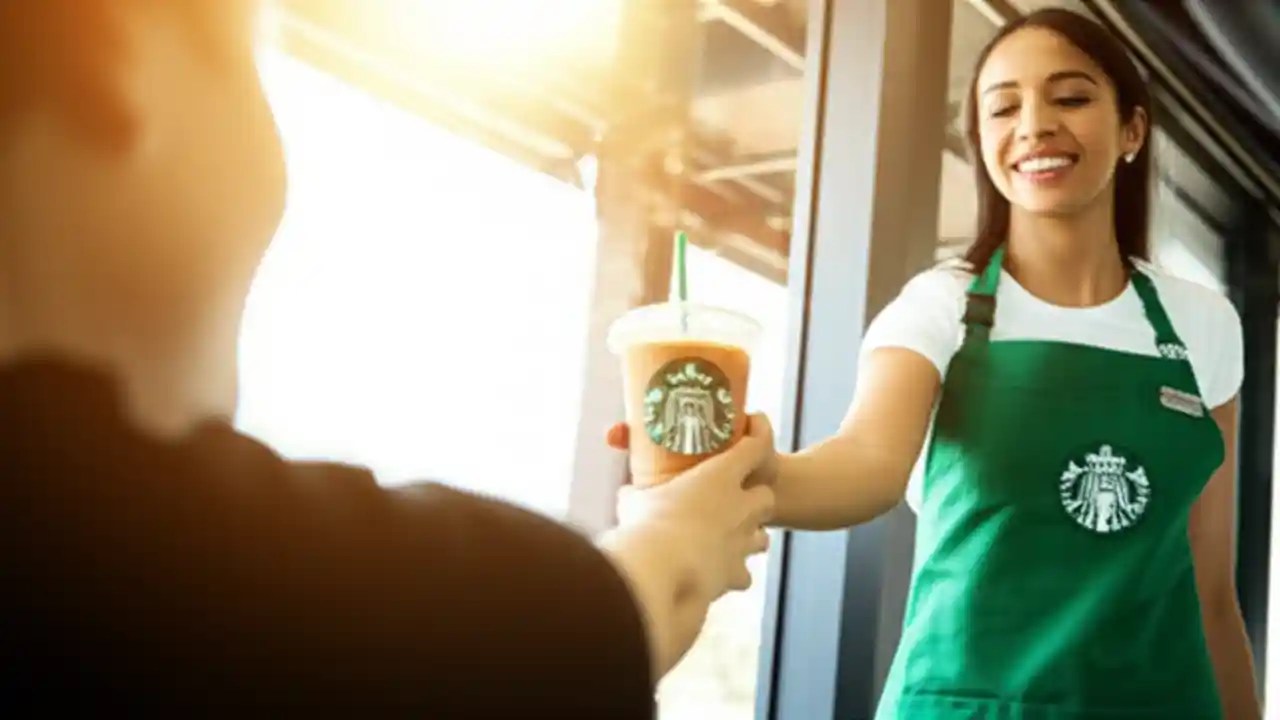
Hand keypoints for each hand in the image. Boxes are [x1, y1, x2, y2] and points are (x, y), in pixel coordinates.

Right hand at [615, 413, 776, 594]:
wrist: (660, 572)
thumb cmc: (647, 527)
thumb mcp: (636, 500)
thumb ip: (637, 493)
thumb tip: (627, 493)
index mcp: (720, 477)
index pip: (755, 449)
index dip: (756, 442)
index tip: (750, 440)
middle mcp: (740, 507)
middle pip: (766, 497)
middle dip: (755, 501)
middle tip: (736, 502)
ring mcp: (743, 542)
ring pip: (762, 538)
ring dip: (749, 537)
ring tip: (728, 540)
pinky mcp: (737, 574)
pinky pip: (744, 574)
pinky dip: (733, 574)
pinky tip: (716, 574)